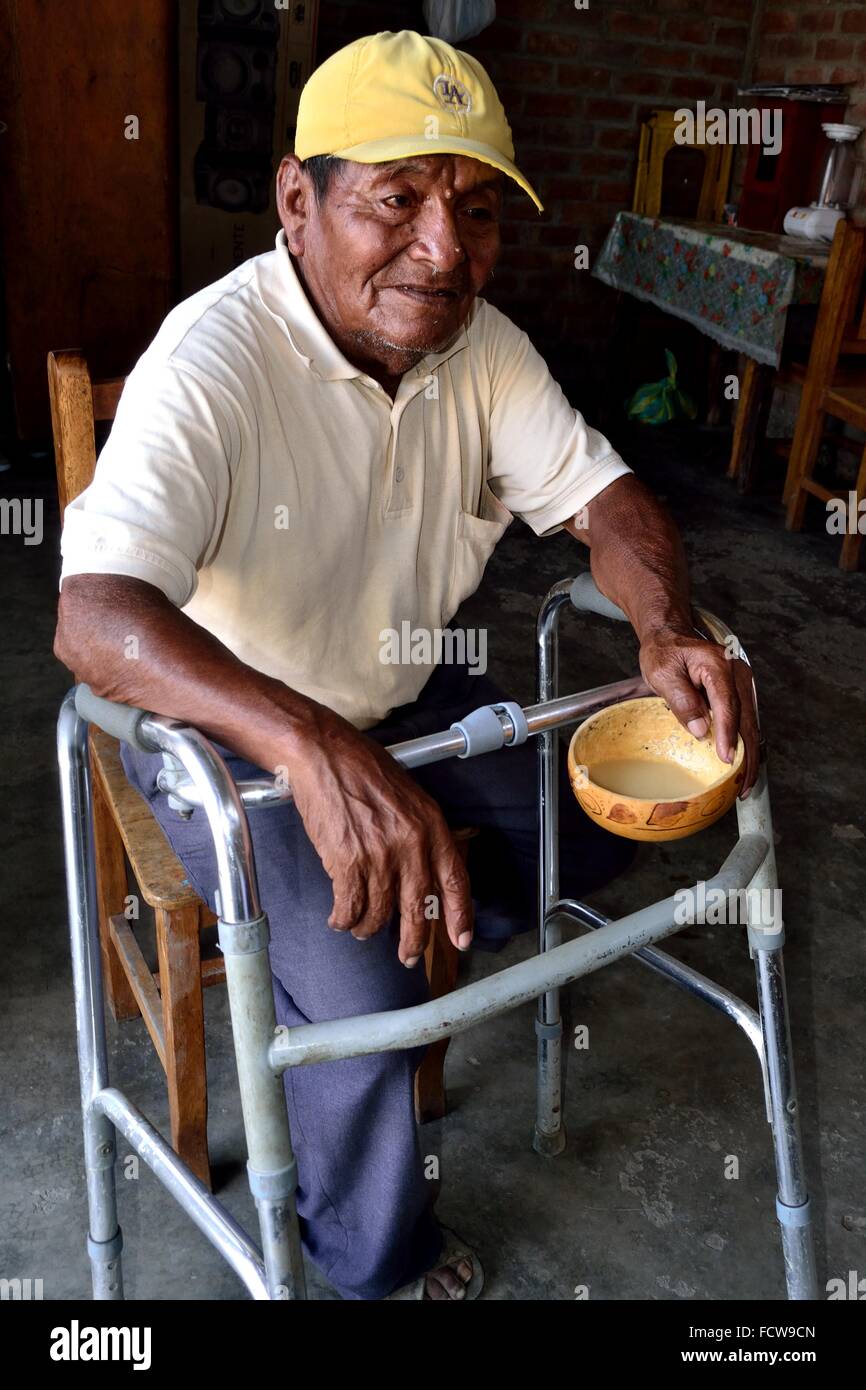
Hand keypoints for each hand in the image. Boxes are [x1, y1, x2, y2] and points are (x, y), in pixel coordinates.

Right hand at [287, 711, 473, 964]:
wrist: (325, 755)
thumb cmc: (363, 769)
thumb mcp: (409, 796)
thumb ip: (420, 832)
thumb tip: (424, 868)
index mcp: (431, 826)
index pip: (455, 880)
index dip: (459, 915)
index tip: (460, 939)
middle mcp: (410, 844)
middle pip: (418, 908)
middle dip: (412, 941)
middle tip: (407, 957)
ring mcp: (379, 855)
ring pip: (379, 913)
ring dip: (368, 927)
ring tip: (360, 928)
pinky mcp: (347, 862)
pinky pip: (349, 906)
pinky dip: (343, 919)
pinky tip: (339, 919)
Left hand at [637, 628, 759, 796]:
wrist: (671, 633)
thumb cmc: (664, 651)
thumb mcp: (662, 673)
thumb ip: (682, 700)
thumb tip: (702, 730)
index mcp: (718, 666)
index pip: (727, 706)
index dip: (728, 735)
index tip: (726, 759)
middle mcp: (737, 674)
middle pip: (748, 719)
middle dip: (748, 755)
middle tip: (742, 786)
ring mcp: (742, 683)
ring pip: (751, 723)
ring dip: (750, 753)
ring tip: (744, 783)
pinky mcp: (739, 691)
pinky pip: (745, 720)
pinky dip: (745, 742)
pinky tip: (742, 762)